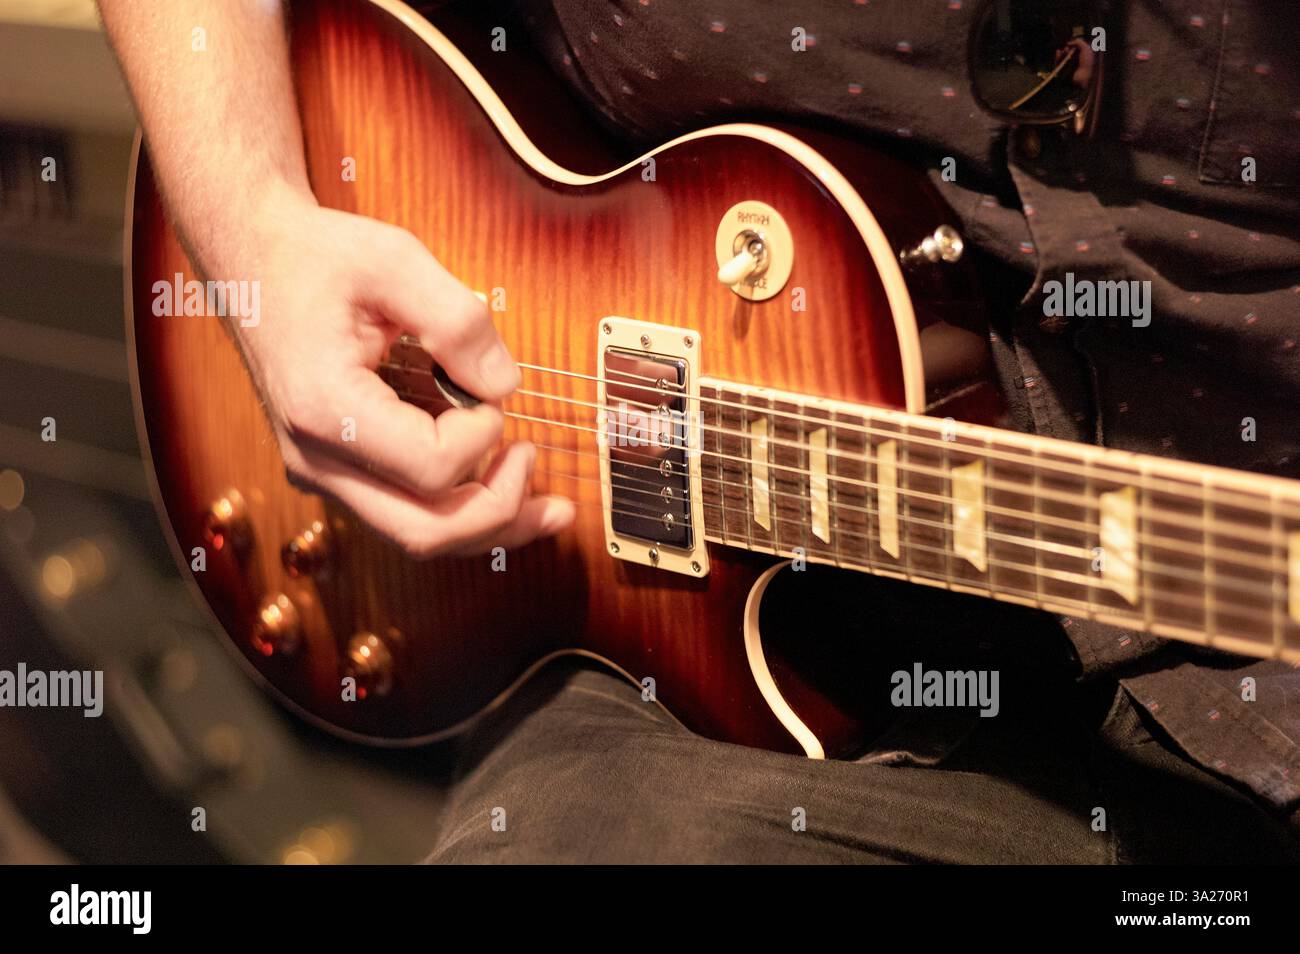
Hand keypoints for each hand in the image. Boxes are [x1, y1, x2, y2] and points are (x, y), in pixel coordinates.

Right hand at [223, 190, 574, 556]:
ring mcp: (323, 469)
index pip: (430, 466)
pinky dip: (458, 508)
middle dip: (500, 517)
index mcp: (323, 406)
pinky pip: (404, 510)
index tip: (490, 391)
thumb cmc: (314, 257)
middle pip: (423, 532)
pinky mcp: (337, 468)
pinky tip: (500, 486)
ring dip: (485, 525)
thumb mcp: (393, 259)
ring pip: (415, 534)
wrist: (251, 261)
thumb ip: (457, 319)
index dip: (483, 437)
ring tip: (545, 508)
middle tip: (551, 494)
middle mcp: (316, 455)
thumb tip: (504, 385)